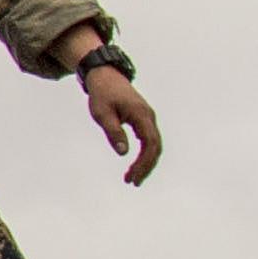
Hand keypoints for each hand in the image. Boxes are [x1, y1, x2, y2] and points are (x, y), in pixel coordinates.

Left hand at [82, 63, 161, 184]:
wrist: (105, 76)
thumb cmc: (102, 94)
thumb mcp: (103, 114)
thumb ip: (113, 132)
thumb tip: (123, 153)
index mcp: (141, 115)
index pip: (150, 144)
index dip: (143, 162)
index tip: (132, 176)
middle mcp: (149, 117)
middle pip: (155, 147)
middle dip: (146, 166)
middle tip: (132, 182)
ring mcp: (148, 118)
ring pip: (154, 145)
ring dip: (146, 162)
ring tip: (132, 178)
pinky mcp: (143, 119)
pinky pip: (149, 140)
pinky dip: (144, 154)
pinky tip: (135, 164)